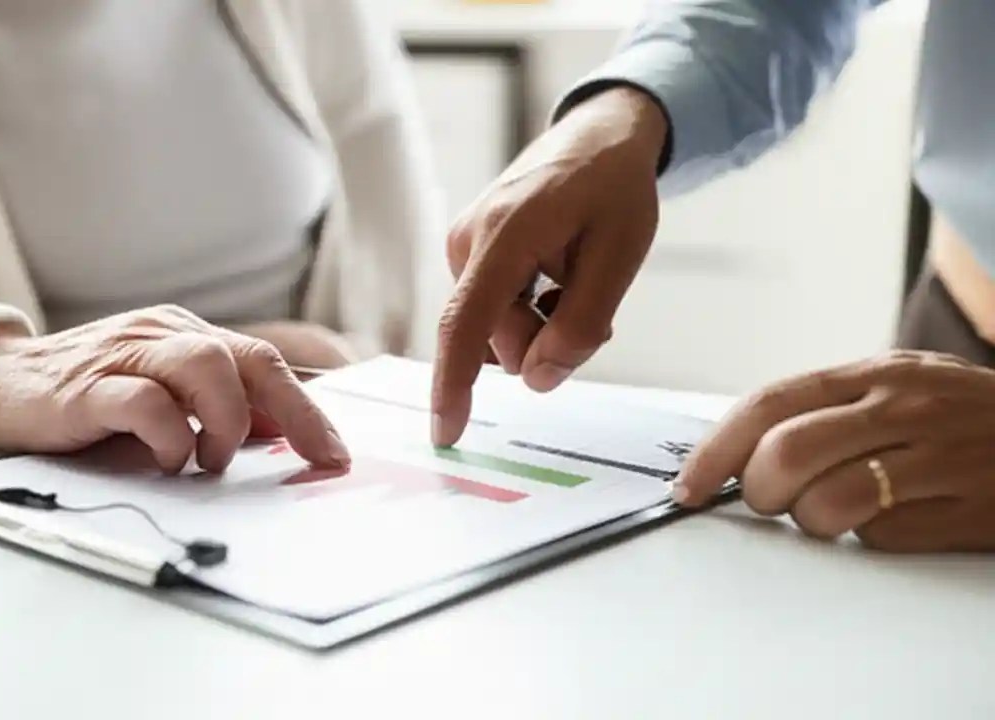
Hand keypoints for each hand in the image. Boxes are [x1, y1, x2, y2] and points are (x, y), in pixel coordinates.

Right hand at [0, 305, 349, 473]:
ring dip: (226, 420)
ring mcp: (126, 355)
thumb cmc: (87, 395)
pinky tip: (165, 458)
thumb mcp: (162, 395)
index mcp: (186, 335)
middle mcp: (163, 335)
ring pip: (205, 365)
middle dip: (296, 413)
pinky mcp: (86, 386)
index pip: (264, 363)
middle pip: (250, 359)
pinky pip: (144, 400)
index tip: (334, 454)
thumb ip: (213, 406)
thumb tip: (279, 436)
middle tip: (315, 459)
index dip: (307, 409)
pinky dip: (169, 434)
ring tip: (212, 459)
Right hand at [431, 86, 667, 444]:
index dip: (453, 386)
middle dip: (544, 340)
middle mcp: (467, 242)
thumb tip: (538, 380)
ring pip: (497, 327)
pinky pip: (494, 307)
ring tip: (576, 279)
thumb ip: (581, 325)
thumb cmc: (614, 189)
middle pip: (496, 337)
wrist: (599, 134)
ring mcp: (462, 245)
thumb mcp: (619, 258)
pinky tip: (556, 276)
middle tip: (593, 303)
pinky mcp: (467, 250)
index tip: (446, 435)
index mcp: (503, 236)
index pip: (465, 325)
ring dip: (540, 324)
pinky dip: (529, 309)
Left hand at [673, 351, 994, 551]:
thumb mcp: (901, 384)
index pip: (769, 405)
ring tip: (835, 511)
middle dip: (758, 490)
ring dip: (812, 522)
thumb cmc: (966, 415)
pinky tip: (895, 519)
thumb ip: (826, 405)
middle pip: (785, 455)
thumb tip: (738, 446)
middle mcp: (904, 407)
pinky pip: (882, 539)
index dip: (717, 450)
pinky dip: (870, 540)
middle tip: (771, 500)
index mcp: (875, 373)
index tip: (689, 486)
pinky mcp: (969, 510)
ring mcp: (940, 458)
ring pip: (827, 504)